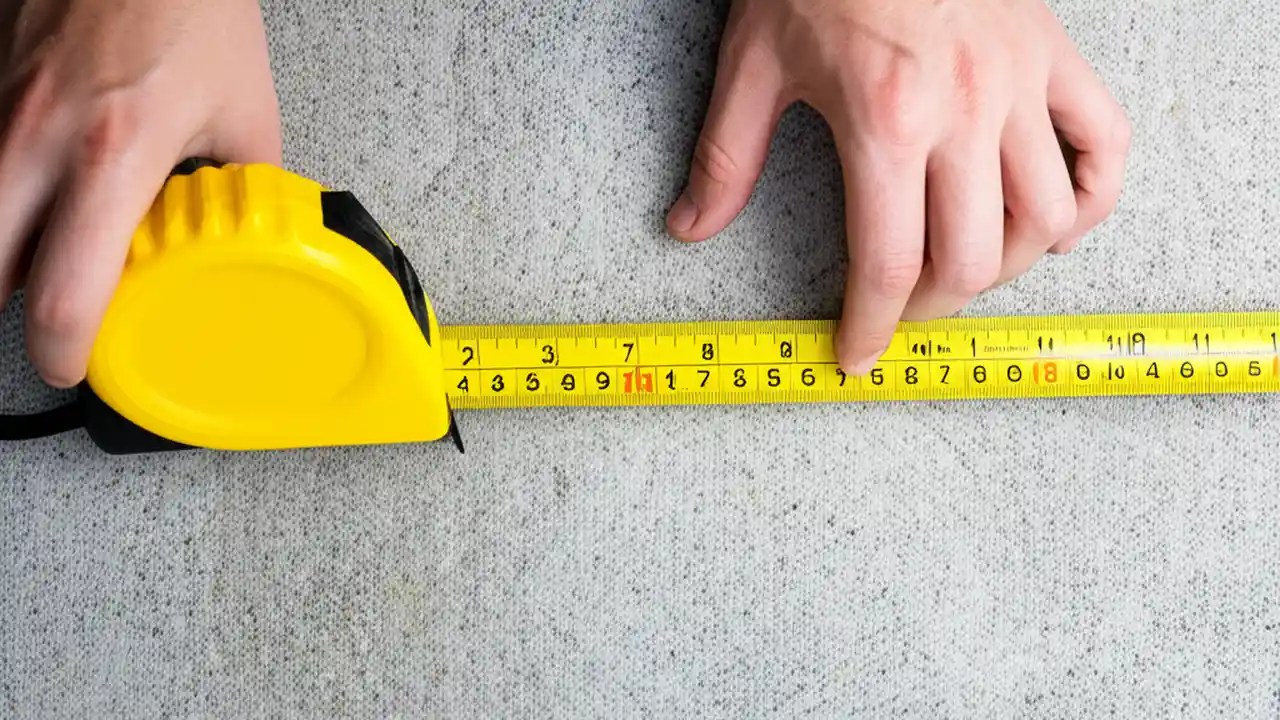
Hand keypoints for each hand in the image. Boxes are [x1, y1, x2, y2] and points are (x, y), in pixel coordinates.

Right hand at [0, 0, 281, 386]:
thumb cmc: (189, 4)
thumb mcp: (245, 108)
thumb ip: (243, 180)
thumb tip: (251, 224)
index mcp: (114, 154)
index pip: (62, 291)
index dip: (62, 349)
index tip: (75, 364)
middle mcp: (41, 137)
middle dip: (17, 309)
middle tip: (57, 327)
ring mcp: (3, 107)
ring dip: (6, 254)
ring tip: (52, 262)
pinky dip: (5, 198)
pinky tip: (43, 198)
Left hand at [666, 0, 1130, 373]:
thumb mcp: (754, 61)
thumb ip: (725, 155)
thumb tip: (692, 225)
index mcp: (885, 123)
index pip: (886, 264)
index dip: (870, 327)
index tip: (856, 354)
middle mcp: (963, 114)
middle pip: (970, 259)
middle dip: (929, 309)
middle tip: (898, 312)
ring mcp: (1018, 86)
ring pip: (1046, 218)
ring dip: (1008, 269)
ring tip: (965, 273)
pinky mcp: (1053, 58)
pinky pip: (1106, 143)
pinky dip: (1092, 197)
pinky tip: (1057, 224)